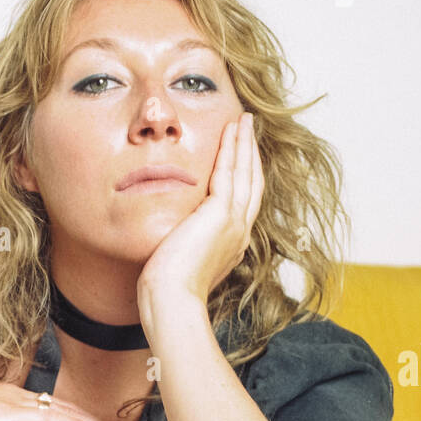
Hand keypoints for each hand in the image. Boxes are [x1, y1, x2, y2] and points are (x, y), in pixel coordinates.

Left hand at [136, 112, 263, 308]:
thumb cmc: (168, 290)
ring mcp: (234, 223)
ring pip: (246, 173)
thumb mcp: (180, 263)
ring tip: (244, 120)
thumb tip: (172, 239)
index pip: (243, 202)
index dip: (245, 176)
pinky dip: (233, 148)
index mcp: (231, 244)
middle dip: (251, 154)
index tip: (240, 156)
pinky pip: (231, 171)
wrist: (171, 300)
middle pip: (252, 183)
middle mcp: (239, 232)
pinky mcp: (222, 214)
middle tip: (249, 129)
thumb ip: (183, 245)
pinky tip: (231, 129)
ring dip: (245, 144)